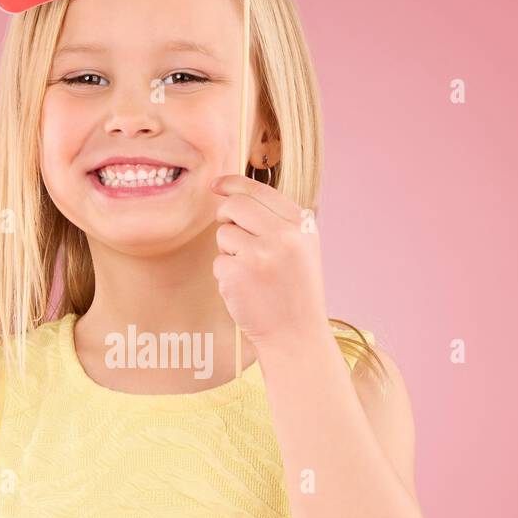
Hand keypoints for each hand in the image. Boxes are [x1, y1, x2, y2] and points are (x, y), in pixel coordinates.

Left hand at [209, 173, 329, 349]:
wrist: (296, 335)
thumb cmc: (295, 291)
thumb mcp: (301, 247)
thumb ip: (276, 220)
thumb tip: (233, 193)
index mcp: (300, 224)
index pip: (258, 190)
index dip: (232, 183)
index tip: (216, 184)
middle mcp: (282, 235)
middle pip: (234, 206)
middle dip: (225, 216)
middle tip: (230, 231)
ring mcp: (259, 255)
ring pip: (223, 235)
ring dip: (229, 252)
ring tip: (251, 274)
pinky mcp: (237, 275)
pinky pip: (218, 263)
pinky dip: (226, 276)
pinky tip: (246, 291)